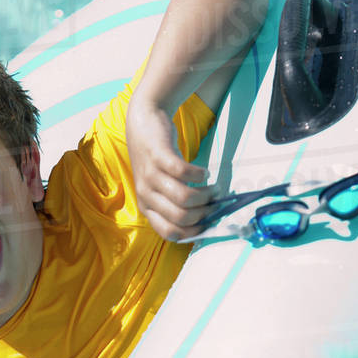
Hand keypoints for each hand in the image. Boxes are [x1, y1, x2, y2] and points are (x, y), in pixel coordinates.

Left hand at [126, 93, 216, 241]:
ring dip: (206, 195)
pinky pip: (184, 172)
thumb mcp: (158, 187)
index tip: (207, 223)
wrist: (143, 125)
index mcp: (146, 207)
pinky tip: (204, 172)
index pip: (169, 232)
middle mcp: (146, 195)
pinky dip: (200, 174)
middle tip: (214, 203)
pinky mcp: (159, 156)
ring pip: (185, 198)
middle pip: (181, 217)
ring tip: (214, 188)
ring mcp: (150, 175)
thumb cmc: (156, 161)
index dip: (193, 232)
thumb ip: (174, 203)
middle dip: (204, 212)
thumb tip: (205, 219)